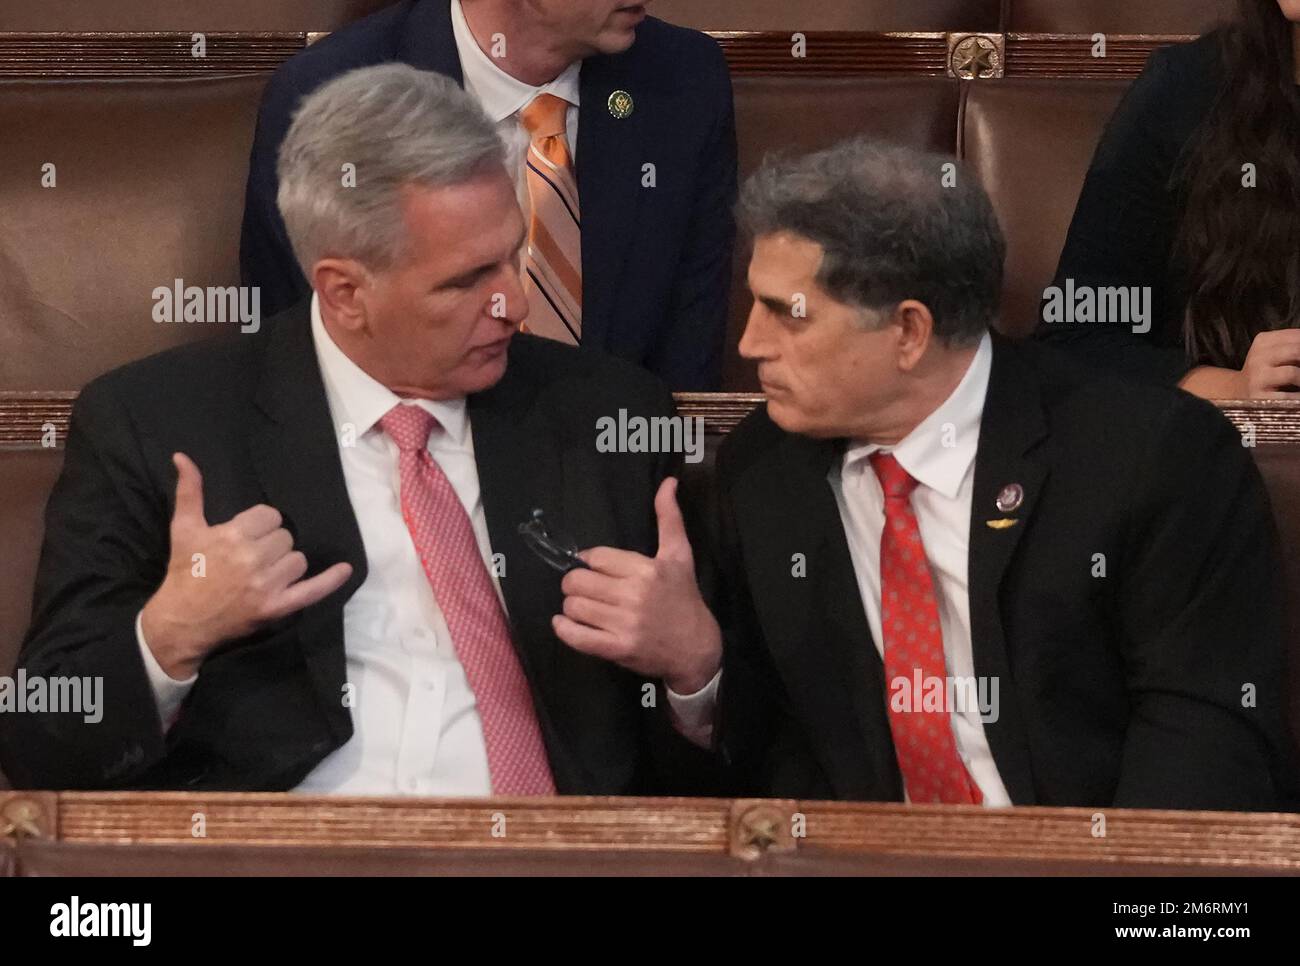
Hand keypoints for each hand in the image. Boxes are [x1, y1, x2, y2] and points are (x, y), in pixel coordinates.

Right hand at [140, 453, 352, 678]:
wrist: (180, 622)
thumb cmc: (184, 572)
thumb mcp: (184, 529)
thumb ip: (189, 491)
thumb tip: (182, 456)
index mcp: (233, 535)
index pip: (270, 516)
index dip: (260, 525)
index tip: (246, 536)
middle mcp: (252, 558)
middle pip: (285, 537)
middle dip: (271, 545)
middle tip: (250, 558)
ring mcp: (266, 585)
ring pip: (297, 560)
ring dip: (286, 564)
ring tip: (264, 573)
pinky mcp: (276, 607)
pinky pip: (313, 590)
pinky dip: (331, 580)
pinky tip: (346, 569)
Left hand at [552, 478, 720, 694]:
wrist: (696, 647)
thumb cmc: (684, 597)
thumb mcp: (680, 555)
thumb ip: (669, 517)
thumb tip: (668, 481)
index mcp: (646, 569)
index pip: (595, 557)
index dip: (590, 561)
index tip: (596, 568)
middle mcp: (634, 595)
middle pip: (577, 581)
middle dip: (576, 583)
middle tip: (587, 588)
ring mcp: (624, 624)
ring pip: (573, 607)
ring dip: (572, 606)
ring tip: (584, 607)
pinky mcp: (617, 649)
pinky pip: (576, 636)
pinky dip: (563, 629)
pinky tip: (564, 623)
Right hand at [1239, 329, 1299, 397]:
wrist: (1237, 391)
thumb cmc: (1265, 371)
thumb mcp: (1275, 352)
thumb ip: (1294, 346)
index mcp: (1263, 341)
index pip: (1297, 336)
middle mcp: (1257, 357)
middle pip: (1296, 351)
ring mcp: (1256, 377)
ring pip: (1292, 372)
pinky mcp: (1257, 396)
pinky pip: (1286, 396)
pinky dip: (1298, 397)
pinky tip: (1299, 397)